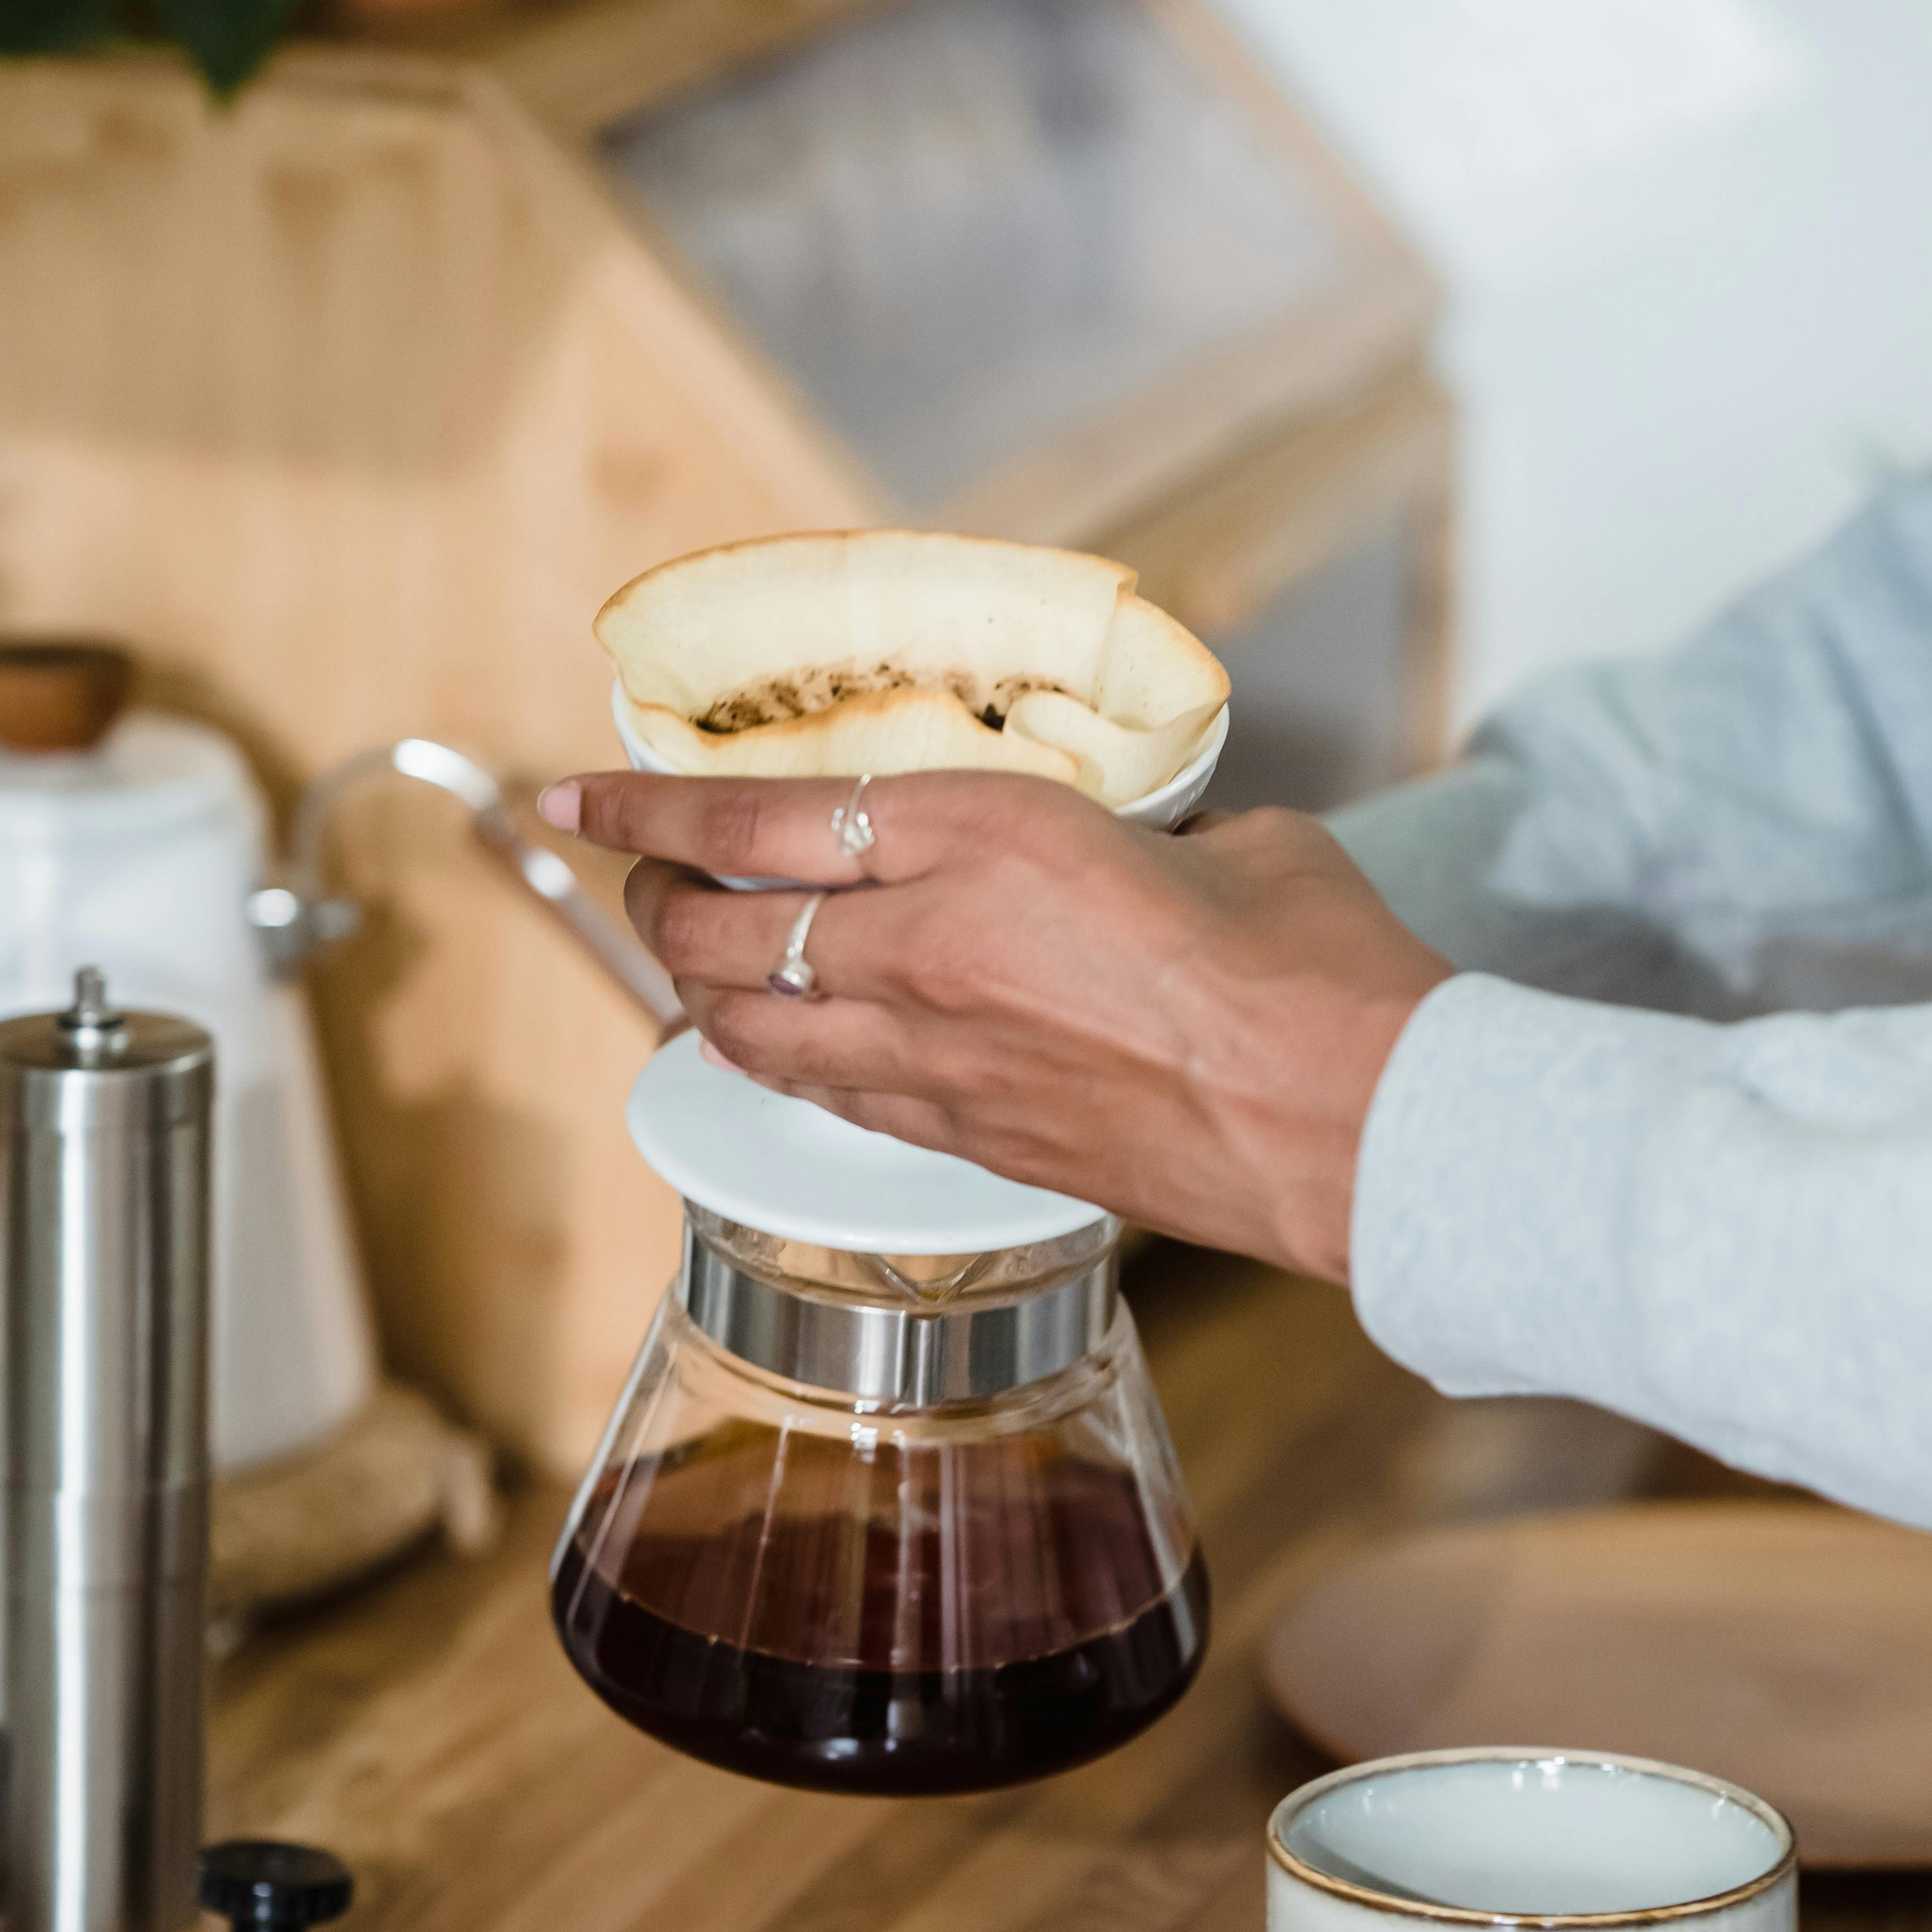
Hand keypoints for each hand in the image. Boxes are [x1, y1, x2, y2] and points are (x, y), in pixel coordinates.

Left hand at [537, 768, 1448, 1281]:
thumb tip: (1137, 843)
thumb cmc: (1313, 973)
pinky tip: (781, 1043)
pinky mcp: (968, 1141)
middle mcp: (930, 948)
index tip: (579, 790)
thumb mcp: (1219, 843)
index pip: (755, 821)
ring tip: (685, 962)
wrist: (1352, 1123)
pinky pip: (830, 1094)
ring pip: (748, 1028)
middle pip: (715, 931)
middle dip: (650, 900)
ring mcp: (938, 1058)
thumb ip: (1140, 829)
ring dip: (694, 992)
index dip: (644, 807)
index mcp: (987, 838)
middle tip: (639, 875)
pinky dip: (781, 1060)